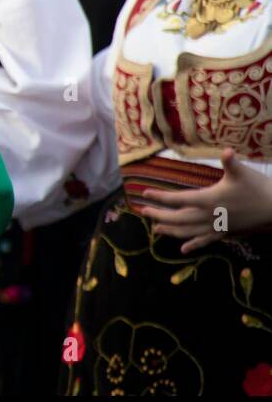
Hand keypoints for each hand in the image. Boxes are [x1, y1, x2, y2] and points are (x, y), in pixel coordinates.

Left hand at [140, 148, 271, 252]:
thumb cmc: (259, 188)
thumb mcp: (243, 173)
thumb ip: (231, 163)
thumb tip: (227, 151)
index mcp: (209, 200)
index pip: (178, 199)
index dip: (160, 198)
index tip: (145, 194)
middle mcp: (209, 216)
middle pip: (178, 218)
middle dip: (159, 215)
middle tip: (142, 211)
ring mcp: (217, 226)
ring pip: (188, 232)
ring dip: (170, 230)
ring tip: (155, 229)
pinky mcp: (226, 233)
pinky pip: (205, 241)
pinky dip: (193, 244)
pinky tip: (183, 250)